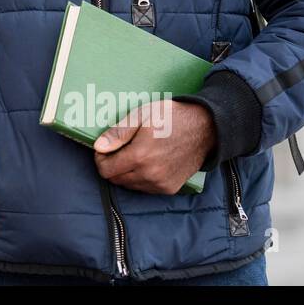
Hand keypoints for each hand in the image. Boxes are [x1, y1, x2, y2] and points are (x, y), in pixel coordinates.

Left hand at [92, 99, 216, 193]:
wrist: (205, 128)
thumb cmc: (171, 117)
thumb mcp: (141, 115)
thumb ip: (118, 133)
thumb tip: (98, 147)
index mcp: (140, 156)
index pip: (106, 170)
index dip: (100, 159)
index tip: (104, 149)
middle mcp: (149, 175)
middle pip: (116, 180)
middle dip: (111, 166)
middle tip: (118, 150)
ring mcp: (161, 184)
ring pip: (129, 186)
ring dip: (125, 173)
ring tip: (134, 154)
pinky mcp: (169, 188)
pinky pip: (145, 189)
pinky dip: (140, 179)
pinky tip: (147, 163)